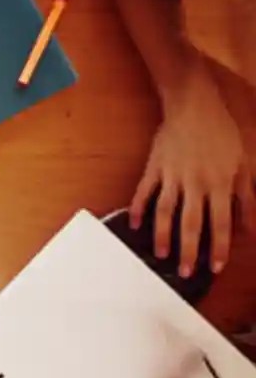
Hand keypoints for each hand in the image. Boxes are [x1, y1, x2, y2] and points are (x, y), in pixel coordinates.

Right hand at [131, 59, 255, 275]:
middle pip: (191, 224)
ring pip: (166, 212)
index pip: (220, 223)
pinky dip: (137, 208)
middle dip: (189, 251)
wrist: (194, 105)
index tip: (215, 267)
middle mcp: (195, 184)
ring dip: (163, 236)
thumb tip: (249, 225)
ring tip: (160, 256)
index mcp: (219, 183)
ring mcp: (171, 176)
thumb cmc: (222, 133)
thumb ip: (247, 195)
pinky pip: (144, 192)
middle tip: (184, 273)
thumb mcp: (244, 163)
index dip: (219, 247)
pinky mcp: (154, 168)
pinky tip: (134, 225)